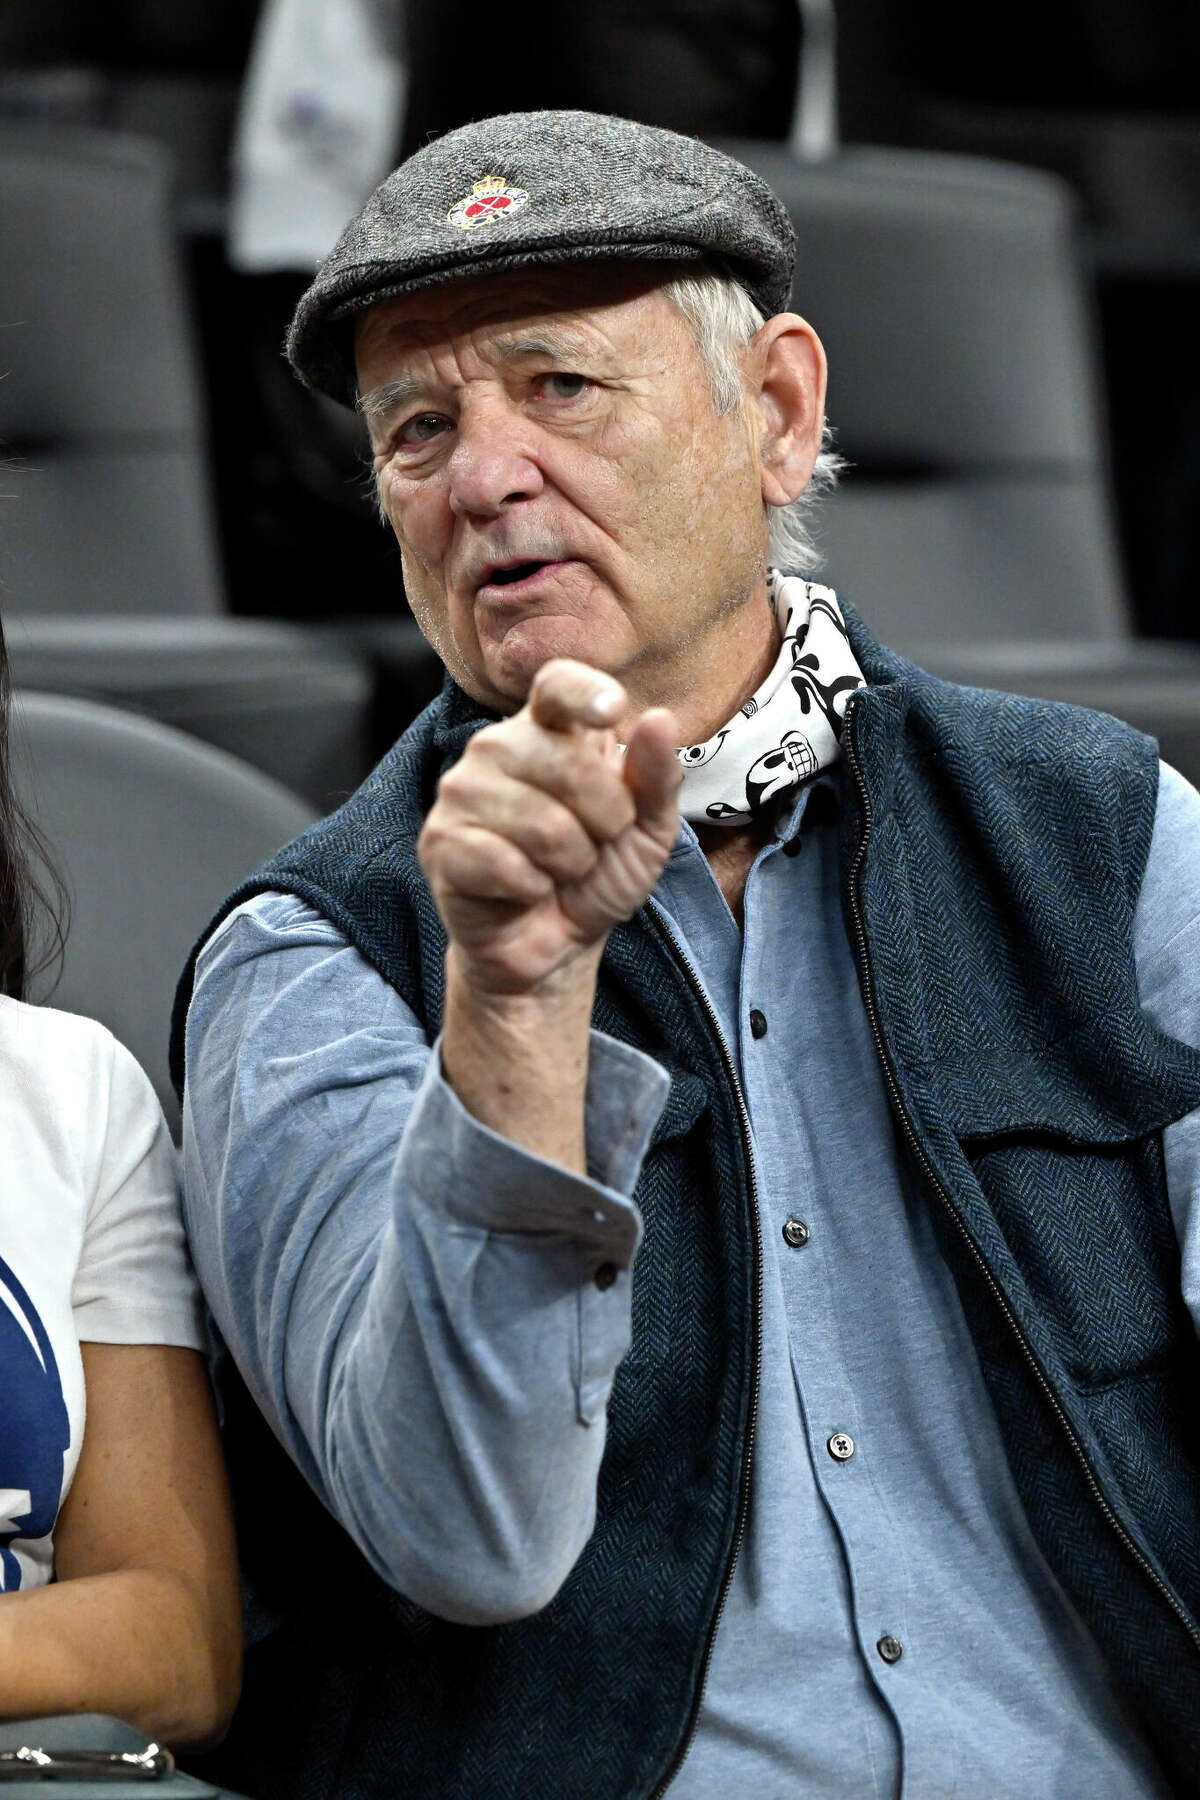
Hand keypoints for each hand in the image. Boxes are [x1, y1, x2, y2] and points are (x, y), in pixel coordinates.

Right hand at [418, 659, 680, 997]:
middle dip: (606, 821)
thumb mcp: (647, 829)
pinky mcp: (440, 842)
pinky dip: (534, 888)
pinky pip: (506, 864)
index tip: (613, 710)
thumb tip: (659, 718)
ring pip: (543, 825)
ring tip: (559, 870)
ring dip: (571, 863)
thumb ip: (656, 776)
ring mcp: (461, 792)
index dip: (585, 693)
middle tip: (594, 845)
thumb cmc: (597, 873)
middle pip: (568, 764)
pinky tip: (526, 890)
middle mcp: (496, 748)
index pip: (558, 686)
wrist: (556, 945)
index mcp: (547, 730)